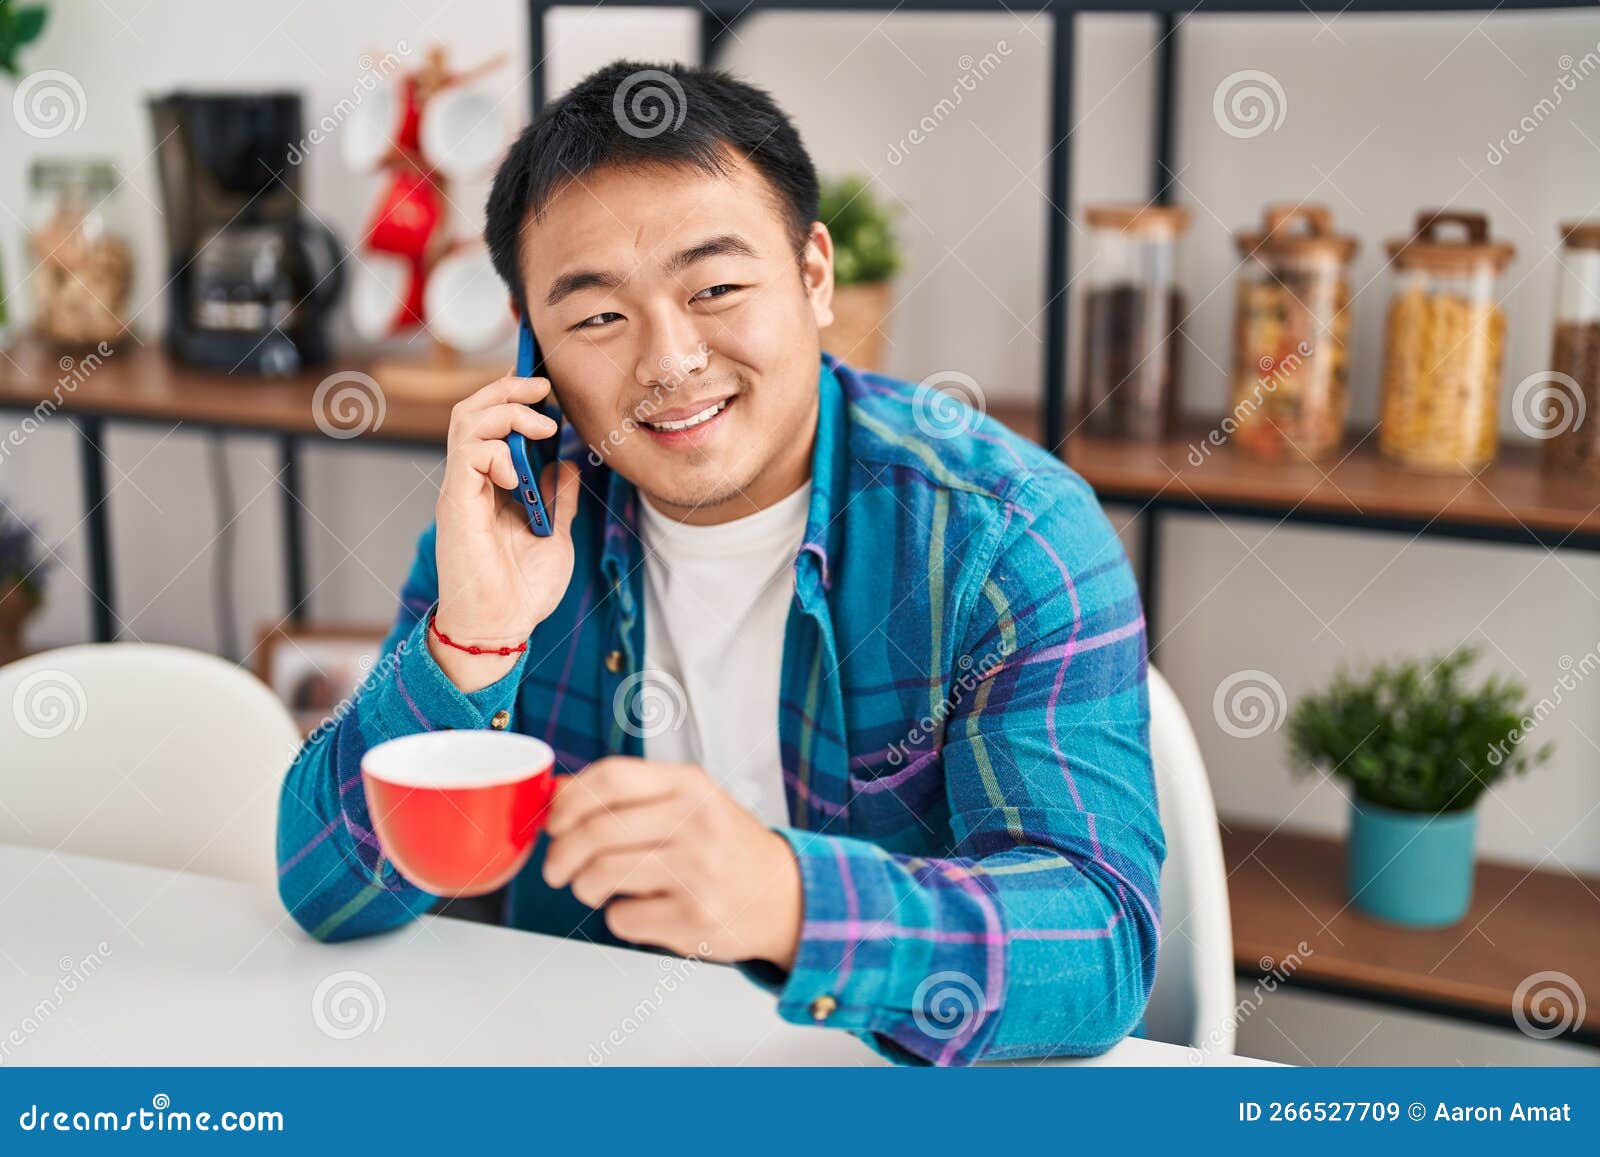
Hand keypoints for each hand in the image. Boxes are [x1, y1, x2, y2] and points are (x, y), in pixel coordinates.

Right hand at [431, 373, 579, 691]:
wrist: (500, 628)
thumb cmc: (521, 590)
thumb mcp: (555, 534)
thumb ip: (559, 498)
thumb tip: (568, 464)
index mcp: (490, 485)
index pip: (491, 423)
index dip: (513, 397)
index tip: (546, 389)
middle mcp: (470, 482)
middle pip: (472, 410)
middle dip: (508, 389)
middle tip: (543, 388)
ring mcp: (461, 491)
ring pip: (466, 422)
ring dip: (506, 411)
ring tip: (542, 426)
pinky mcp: (457, 505)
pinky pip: (469, 455)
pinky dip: (497, 451)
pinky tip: (517, 474)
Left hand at [541, 758, 802, 968]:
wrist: (786, 896)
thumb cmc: (726, 846)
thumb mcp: (689, 803)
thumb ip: (628, 795)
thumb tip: (556, 792)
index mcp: (690, 785)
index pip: (610, 778)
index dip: (568, 801)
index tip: (554, 822)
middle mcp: (695, 823)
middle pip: (596, 831)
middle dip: (561, 854)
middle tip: (556, 869)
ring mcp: (697, 872)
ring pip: (601, 875)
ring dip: (583, 887)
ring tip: (593, 889)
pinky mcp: (695, 918)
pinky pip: (623, 919)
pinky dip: (618, 918)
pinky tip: (640, 910)